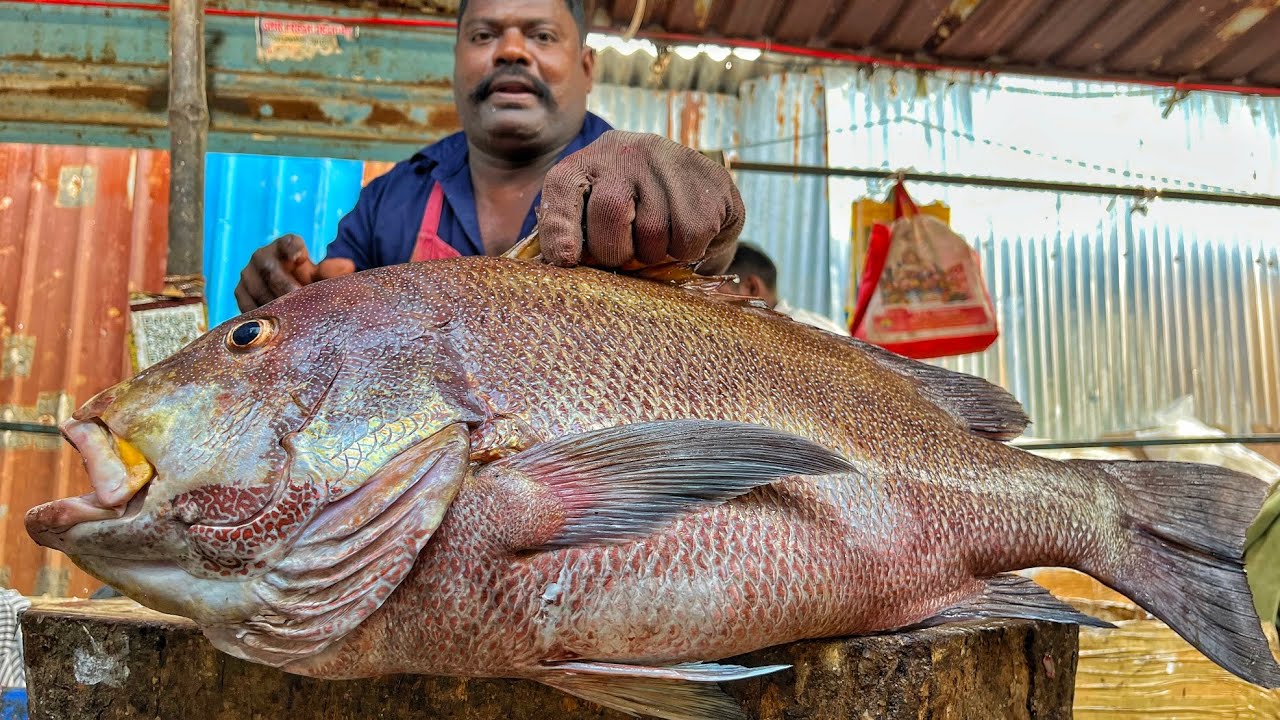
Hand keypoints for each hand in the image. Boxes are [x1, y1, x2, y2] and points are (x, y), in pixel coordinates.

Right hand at [234, 235, 357, 311]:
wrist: (288, 297)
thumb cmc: (309, 283)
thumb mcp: (321, 278)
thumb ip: (332, 272)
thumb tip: (347, 266)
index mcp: (284, 246)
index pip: (287, 243)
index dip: (292, 248)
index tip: (301, 257)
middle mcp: (262, 257)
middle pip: (270, 269)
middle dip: (284, 285)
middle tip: (298, 299)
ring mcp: (248, 274)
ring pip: (257, 289)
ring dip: (273, 303)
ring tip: (290, 317)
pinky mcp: (240, 293)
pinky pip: (247, 305)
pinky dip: (261, 315)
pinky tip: (274, 326)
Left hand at [538, 131, 744, 273]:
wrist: (698, 192)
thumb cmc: (635, 217)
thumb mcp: (596, 218)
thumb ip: (576, 237)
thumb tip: (561, 266)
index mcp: (588, 162)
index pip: (563, 187)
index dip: (560, 227)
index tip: (565, 260)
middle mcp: (626, 152)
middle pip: (610, 211)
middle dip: (615, 250)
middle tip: (625, 257)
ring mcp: (668, 160)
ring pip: (653, 230)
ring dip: (655, 254)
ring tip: (658, 242)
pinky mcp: (707, 177)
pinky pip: (690, 236)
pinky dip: (687, 251)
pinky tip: (685, 235)